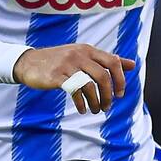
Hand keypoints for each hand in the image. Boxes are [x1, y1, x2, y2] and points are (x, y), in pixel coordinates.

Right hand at [13, 43, 134, 113]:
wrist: (28, 63)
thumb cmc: (59, 60)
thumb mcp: (83, 56)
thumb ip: (107, 60)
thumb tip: (132, 65)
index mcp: (88, 50)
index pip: (113, 62)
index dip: (120, 80)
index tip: (120, 94)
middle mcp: (79, 55)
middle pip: (103, 76)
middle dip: (109, 95)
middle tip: (107, 106)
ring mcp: (67, 65)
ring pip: (90, 85)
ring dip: (96, 102)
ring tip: (95, 110)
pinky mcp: (56, 77)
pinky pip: (75, 91)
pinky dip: (81, 103)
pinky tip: (82, 109)